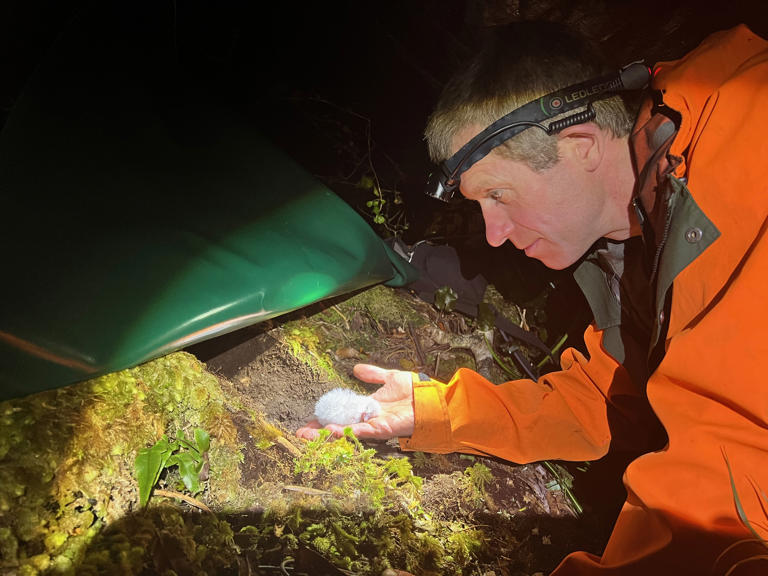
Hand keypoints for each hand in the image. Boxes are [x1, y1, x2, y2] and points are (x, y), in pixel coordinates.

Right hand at [296, 364, 414, 439]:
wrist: (433, 398)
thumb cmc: (416, 390)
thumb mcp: (390, 378)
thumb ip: (374, 375)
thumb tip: (356, 369)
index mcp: (368, 408)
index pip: (341, 414)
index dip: (324, 419)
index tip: (307, 423)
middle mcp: (368, 419)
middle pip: (340, 427)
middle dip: (320, 432)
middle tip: (300, 434)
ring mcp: (375, 425)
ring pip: (347, 432)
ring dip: (328, 434)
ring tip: (310, 435)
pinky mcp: (384, 428)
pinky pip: (363, 432)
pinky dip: (349, 431)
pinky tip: (334, 430)